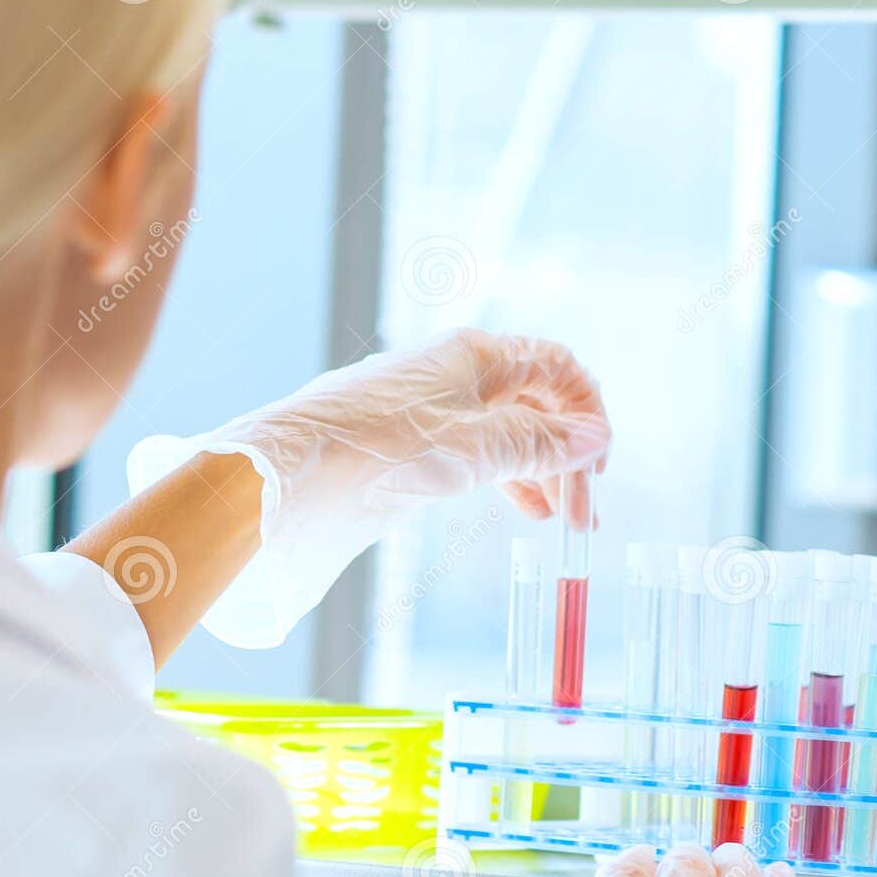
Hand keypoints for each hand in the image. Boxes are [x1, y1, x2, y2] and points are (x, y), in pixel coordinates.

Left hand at [127, 329, 610, 646]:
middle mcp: (454, 372)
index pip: (557, 367)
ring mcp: (428, 408)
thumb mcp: (469, 451)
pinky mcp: (403, 444)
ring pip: (505, 432)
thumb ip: (536, 444)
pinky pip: (473, 453)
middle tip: (584, 515)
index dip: (588, 412)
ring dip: (541, 472)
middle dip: (569, 452)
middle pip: (535, 402)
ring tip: (561, 522)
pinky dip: (504, 477)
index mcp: (475, 355)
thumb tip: (592, 436)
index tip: (599, 467)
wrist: (278, 480)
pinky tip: (521, 506)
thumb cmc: (371, 453)